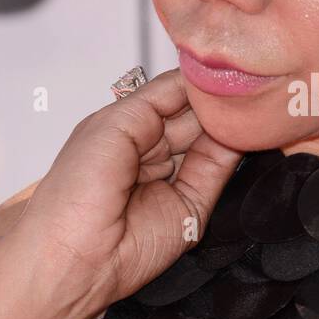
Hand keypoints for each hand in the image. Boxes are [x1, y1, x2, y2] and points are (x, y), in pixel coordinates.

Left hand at [4, 68, 242, 318]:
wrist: (73, 256)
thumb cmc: (74, 192)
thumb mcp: (112, 125)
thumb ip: (156, 99)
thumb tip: (192, 81)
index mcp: (124, 129)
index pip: (169, 95)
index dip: (192, 80)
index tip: (218, 63)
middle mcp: (149, 152)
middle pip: (193, 116)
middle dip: (213, 99)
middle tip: (240, 79)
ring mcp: (172, 179)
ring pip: (209, 141)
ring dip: (226, 121)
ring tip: (245, 99)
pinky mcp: (192, 207)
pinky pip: (217, 171)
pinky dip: (232, 148)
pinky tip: (242, 127)